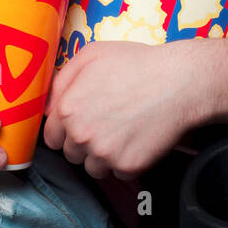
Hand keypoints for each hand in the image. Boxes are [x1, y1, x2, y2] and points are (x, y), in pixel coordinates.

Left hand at [41, 39, 212, 180]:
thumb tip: (47, 107)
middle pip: (71, 154)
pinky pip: (118, 173)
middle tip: (108, 123)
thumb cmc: (137, 63)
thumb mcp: (92, 54)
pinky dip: (127, 161)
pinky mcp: (127, 166)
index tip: (83, 122)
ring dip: (104, 156)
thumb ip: (61, 80)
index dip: (67, 129)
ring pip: (93, 168)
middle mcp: (81, 135)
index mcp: (68, 109)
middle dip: (85, 143)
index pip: (51, 137)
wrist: (179, 81)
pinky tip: (139, 138)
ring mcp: (104, 153)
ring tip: (124, 131)